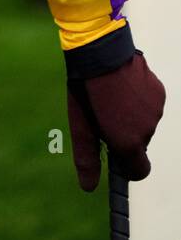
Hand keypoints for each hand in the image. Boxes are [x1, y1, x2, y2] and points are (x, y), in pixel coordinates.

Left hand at [67, 52, 164, 190]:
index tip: (113, 151)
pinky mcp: (159, 91)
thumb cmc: (86, 90)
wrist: (100, 50)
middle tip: (104, 114)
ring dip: (132, 116)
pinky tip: (124, 85)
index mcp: (128, 143)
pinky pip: (150, 104)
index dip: (126, 165)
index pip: (140, 172)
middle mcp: (147, 130)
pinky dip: (139, 100)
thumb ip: (87, 159)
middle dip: (124, 134)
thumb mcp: (80, 126)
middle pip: (139, 144)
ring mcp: (156, 110)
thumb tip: (88, 188)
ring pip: (145, 123)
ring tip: (112, 96)